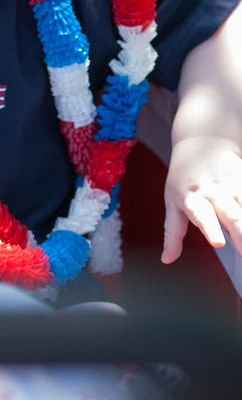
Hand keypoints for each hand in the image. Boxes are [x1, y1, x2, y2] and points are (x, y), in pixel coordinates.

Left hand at [162, 135, 241, 262]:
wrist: (203, 140)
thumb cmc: (184, 177)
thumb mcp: (173, 200)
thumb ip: (173, 232)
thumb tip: (167, 260)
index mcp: (193, 197)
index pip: (201, 214)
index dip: (209, 228)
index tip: (218, 242)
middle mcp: (214, 191)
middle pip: (233, 215)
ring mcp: (233, 185)